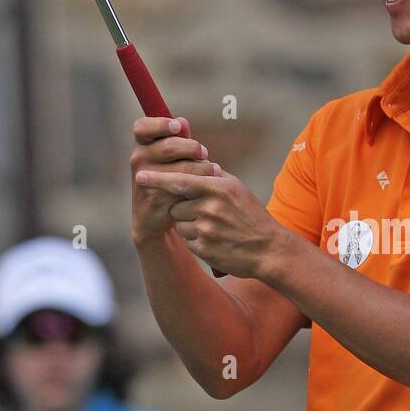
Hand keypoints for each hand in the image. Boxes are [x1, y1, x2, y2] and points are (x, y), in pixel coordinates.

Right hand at [130, 115, 220, 245]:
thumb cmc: (165, 178)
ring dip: (203, 168)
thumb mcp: (167, 157)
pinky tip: (209, 185)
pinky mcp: (158, 199)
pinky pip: (185, 188)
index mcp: (141, 145)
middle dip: (193, 148)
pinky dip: (200, 185)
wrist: (152, 217)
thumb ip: (176, 139)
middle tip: (204, 152)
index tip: (178, 127)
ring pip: (182, 168)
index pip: (142, 127)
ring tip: (214, 169)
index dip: (160, 124)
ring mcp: (147, 180)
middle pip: (169, 146)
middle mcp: (139, 160)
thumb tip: (183, 122)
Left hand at [132, 164, 287, 278]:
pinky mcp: (203, 249)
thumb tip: (194, 161)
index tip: (140, 176)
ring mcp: (206, 229)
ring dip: (190, 226)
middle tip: (205, 213)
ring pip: (180, 224)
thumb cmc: (252, 216)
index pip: (181, 180)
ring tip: (213, 228)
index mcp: (218, 188)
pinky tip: (214, 240)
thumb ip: (214, 174)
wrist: (268, 250)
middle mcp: (210, 207)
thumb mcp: (237, 189)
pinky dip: (196, 241)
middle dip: (184, 209)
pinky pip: (187, 241)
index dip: (158, 179)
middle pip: (176, 205)